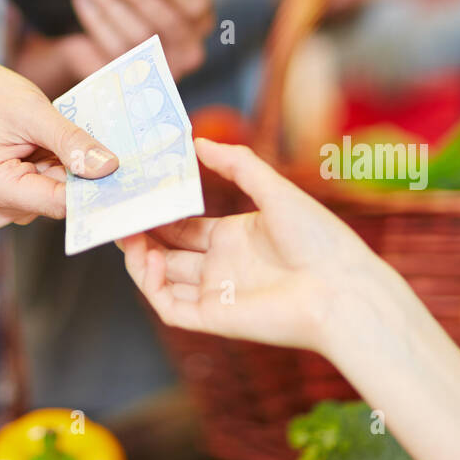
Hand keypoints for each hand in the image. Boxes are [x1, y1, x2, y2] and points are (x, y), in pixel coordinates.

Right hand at [0, 55, 116, 229]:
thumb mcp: (35, 112)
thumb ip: (70, 142)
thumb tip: (106, 168)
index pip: (56, 202)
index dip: (89, 187)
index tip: (118, 169)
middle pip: (58, 201)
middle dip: (75, 172)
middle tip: (81, 140)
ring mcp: (5, 207)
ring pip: (58, 195)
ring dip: (65, 168)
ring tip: (49, 140)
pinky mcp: (15, 202)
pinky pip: (51, 190)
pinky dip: (57, 169)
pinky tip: (46, 149)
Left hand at [64, 0, 213, 82]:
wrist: (107, 41)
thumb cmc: (135, 3)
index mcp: (200, 21)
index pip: (198, 5)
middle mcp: (187, 52)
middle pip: (167, 24)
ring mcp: (158, 72)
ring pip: (135, 40)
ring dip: (107, 6)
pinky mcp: (128, 83)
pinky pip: (110, 55)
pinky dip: (94, 24)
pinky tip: (82, 0)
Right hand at [120, 140, 379, 353]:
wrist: (342, 289)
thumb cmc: (319, 239)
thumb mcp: (275, 189)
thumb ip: (237, 163)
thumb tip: (198, 142)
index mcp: (235, 237)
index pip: (184, 225)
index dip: (159, 211)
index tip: (137, 192)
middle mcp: (222, 266)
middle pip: (167, 250)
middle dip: (140, 232)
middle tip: (116, 211)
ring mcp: (216, 293)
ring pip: (161, 279)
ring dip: (139, 257)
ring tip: (126, 232)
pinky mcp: (214, 318)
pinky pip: (170, 307)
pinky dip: (151, 285)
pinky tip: (151, 257)